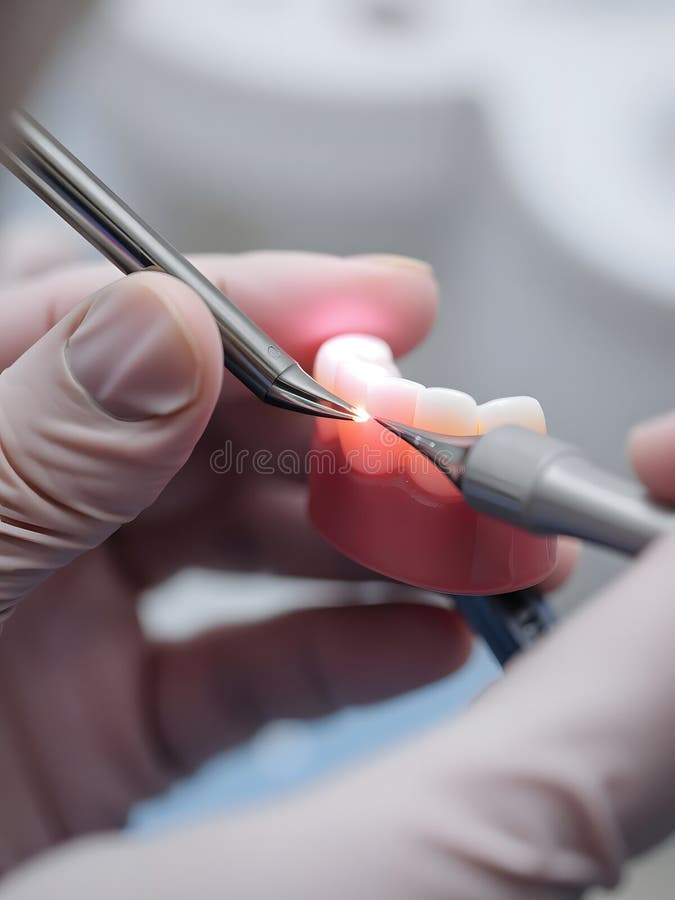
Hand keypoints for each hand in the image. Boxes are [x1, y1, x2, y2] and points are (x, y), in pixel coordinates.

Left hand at [0, 252, 476, 870]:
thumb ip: (35, 450)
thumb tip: (166, 322)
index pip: (123, 324)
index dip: (261, 304)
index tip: (384, 307)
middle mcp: (32, 511)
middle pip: (215, 439)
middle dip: (351, 437)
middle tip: (462, 446)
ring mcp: (77, 617)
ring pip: (248, 552)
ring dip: (369, 545)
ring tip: (477, 546)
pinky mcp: (118, 720)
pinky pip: (246, 674)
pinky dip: (342, 656)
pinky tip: (425, 641)